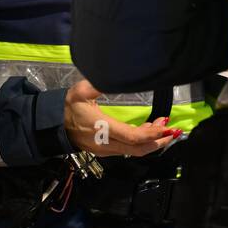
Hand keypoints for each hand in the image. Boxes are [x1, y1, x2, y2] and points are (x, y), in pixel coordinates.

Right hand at [64, 79, 179, 157]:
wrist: (53, 126)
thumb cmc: (67, 108)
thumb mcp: (79, 92)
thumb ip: (95, 85)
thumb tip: (109, 76)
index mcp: (103, 129)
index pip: (133, 137)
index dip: (152, 134)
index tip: (165, 125)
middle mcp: (107, 143)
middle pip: (139, 149)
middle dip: (160, 141)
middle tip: (174, 130)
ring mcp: (107, 149)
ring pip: (136, 152)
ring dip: (153, 142)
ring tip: (165, 129)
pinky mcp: (107, 151)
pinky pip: (129, 150)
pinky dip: (143, 143)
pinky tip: (150, 131)